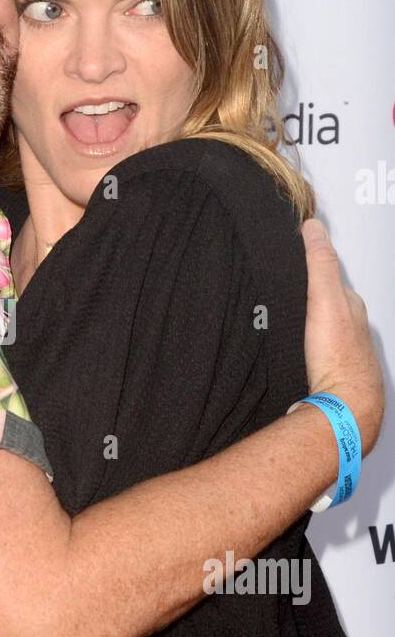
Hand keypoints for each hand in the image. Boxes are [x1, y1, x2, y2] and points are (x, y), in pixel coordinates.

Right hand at [302, 218, 383, 454]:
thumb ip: (319, 264)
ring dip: (308, 328)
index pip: (331, 278)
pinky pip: (319, 355)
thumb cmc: (337, 358)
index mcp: (352, 307)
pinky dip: (308, 350)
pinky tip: (295, 356)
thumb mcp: (325, 300)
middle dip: (310, 299)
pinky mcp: (333, 377)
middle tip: (284, 294)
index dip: (312, 269)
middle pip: (328, 306)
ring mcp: (345, 355)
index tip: (294, 261)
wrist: (343, 409)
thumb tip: (312, 227)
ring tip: (285, 326)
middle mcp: (353, 330)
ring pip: (324, 332)